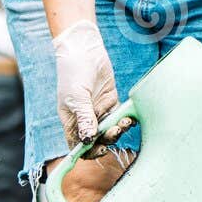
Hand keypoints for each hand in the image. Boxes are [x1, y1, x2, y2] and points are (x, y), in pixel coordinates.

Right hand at [52, 20, 126, 150]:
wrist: (83, 49)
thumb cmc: (74, 72)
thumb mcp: (77, 97)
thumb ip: (84, 118)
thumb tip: (88, 140)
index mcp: (71, 122)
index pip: (78, 146)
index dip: (88, 152)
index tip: (100, 149)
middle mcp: (84, 120)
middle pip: (96, 141)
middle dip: (107, 140)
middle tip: (115, 131)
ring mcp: (98, 111)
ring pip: (109, 130)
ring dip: (117, 130)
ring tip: (124, 123)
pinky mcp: (110, 102)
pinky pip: (118, 117)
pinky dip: (124, 120)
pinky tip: (129, 118)